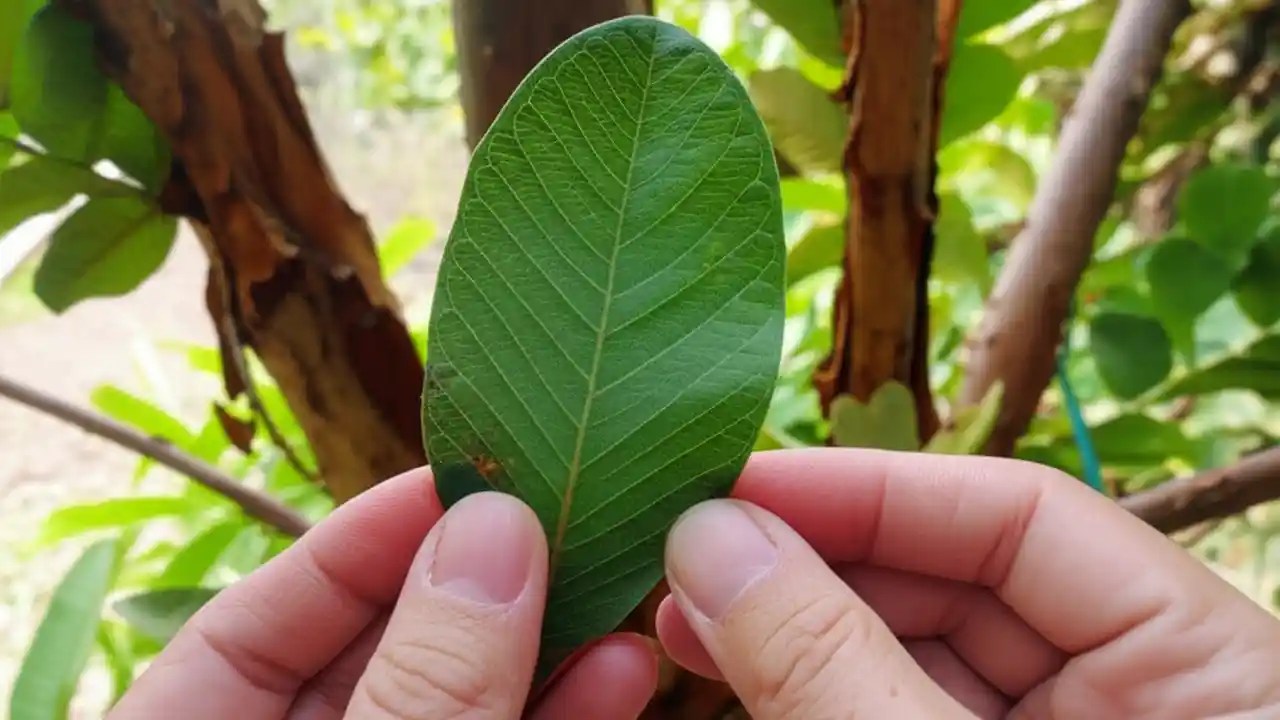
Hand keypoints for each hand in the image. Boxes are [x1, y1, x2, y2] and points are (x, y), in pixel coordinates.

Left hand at [109, 469, 656, 719]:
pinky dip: (563, 718)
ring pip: (465, 703)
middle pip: (386, 650)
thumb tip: (492, 533)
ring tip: (625, 580)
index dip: (362, 536)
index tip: (462, 476)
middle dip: (484, 585)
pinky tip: (621, 673)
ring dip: (549, 649)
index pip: (264, 615)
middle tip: (573, 510)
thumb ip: (417, 685)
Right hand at [657, 449, 1279, 718]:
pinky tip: (734, 666)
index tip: (735, 484)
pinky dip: (814, 693)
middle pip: (957, 582)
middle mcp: (1142, 698)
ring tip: (683, 616)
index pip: (1025, 518)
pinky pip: (897, 715)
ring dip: (792, 630)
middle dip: (811, 565)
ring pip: (913, 655)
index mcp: (1212, 671)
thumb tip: (708, 540)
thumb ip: (837, 667)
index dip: (870, 488)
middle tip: (685, 556)